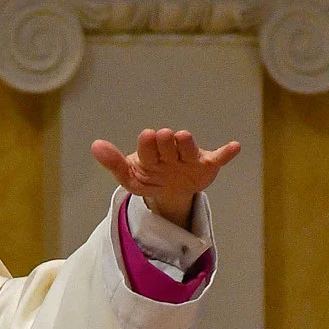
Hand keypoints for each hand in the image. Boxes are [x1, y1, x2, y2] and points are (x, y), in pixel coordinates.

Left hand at [91, 128, 241, 226]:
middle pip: (168, 144)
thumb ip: (114, 163)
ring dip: (186, 144)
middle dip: (166, 142)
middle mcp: (171, 151)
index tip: (147, 136)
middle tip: (165, 136)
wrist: (170, 192)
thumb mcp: (130, 176)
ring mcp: (189, 158)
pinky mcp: (206, 166)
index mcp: (151, 152)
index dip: (148, 143)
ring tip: (184, 137)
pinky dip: (226, 153)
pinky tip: (234, 147)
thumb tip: (95, 145)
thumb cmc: (149, 177)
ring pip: (188, 149)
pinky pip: (218, 158)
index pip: (148, 146)